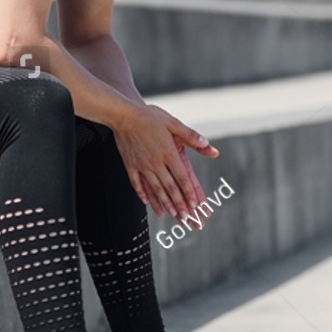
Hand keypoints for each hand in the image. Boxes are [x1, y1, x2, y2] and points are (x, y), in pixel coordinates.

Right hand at [112, 104, 219, 221]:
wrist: (123, 114)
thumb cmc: (148, 116)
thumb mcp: (174, 123)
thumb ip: (191, 136)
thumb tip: (208, 145)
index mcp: (168, 153)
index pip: (182, 178)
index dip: (189, 193)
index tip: (195, 205)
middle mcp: (155, 163)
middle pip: (170, 188)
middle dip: (179, 204)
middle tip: (186, 217)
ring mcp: (142, 166)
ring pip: (155, 189)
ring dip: (164, 203)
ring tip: (171, 214)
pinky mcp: (130, 165)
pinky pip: (137, 183)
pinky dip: (143, 194)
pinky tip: (147, 202)